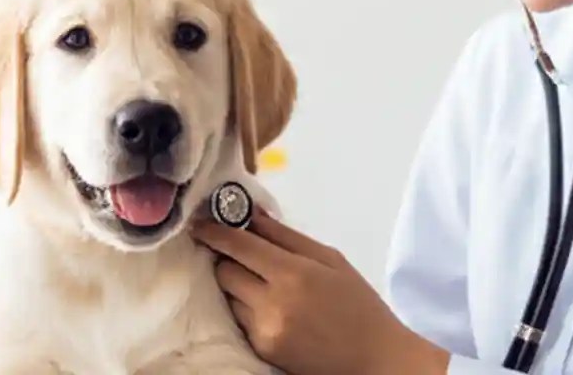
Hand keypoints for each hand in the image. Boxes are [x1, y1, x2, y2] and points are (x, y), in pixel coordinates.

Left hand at [193, 211, 448, 374]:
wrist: (372, 358)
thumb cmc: (357, 303)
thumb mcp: (330, 259)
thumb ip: (287, 236)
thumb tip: (252, 214)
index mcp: (294, 273)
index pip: (239, 245)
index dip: (215, 231)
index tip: (200, 222)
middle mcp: (272, 303)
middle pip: (224, 271)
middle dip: (227, 257)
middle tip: (241, 251)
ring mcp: (263, 330)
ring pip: (228, 296)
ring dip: (236, 284)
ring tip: (260, 281)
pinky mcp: (260, 350)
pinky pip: (238, 319)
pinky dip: (245, 307)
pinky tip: (268, 305)